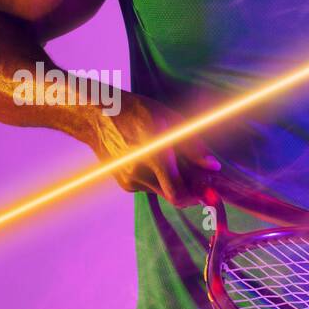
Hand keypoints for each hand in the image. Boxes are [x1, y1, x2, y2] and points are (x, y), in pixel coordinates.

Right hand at [83, 94, 218, 206]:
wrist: (96, 116)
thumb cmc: (135, 112)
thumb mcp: (170, 119)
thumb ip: (193, 146)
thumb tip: (212, 166)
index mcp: (154, 156)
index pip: (179, 193)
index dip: (196, 197)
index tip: (207, 191)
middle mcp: (140, 172)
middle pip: (173, 197)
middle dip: (188, 191)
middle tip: (197, 178)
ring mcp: (130, 180)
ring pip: (162, 191)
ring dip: (172, 182)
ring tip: (168, 159)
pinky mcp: (124, 184)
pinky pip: (149, 187)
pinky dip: (156, 178)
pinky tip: (151, 160)